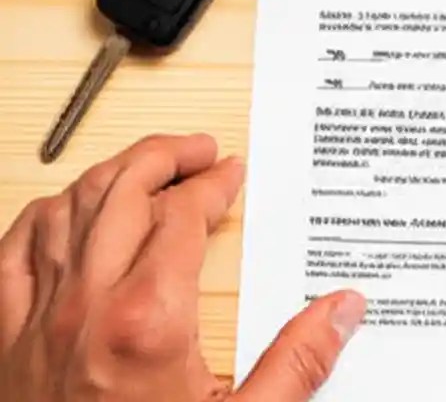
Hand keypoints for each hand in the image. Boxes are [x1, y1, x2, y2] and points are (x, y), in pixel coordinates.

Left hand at [0, 133, 364, 401]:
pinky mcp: (5, 338)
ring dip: (106, 173)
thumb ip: (297, 363)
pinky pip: (12, 251)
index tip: (232, 174)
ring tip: (141, 166)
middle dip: (162, 155)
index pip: (182, 213)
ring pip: (65, 208)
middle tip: (196, 149)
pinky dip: (40, 217)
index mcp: (151, 321)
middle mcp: (88, 305)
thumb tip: (344, 309)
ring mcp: (37, 318)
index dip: (213, 181)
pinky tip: (62, 212)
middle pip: (120, 189)